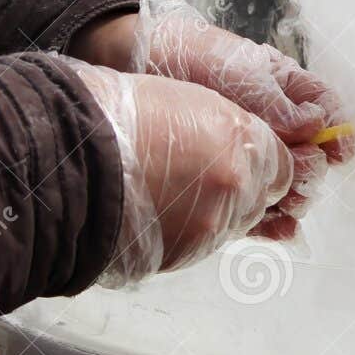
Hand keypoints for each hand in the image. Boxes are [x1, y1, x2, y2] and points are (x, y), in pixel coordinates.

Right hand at [63, 61, 294, 279]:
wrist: (70, 157)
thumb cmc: (118, 116)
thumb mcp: (187, 101)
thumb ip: (227, 130)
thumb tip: (238, 150)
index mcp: (241, 140)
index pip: (285, 165)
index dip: (269, 164)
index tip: (250, 162)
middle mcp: (236, 186)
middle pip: (265, 199)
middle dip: (247, 190)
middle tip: (209, 178)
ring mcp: (212, 225)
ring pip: (237, 224)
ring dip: (219, 212)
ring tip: (178, 195)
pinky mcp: (185, 252)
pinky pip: (204, 244)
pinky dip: (191, 231)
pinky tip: (163, 213)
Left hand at [69, 0, 352, 238]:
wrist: (139, 63)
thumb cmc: (195, 55)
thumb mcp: (244, 72)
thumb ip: (280, 102)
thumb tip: (317, 125)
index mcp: (286, 92)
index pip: (325, 114)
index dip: (337, 135)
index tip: (339, 153)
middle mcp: (274, 125)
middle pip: (309, 156)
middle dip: (310, 170)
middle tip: (300, 174)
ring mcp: (249, 152)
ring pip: (285, 182)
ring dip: (293, 197)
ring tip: (289, 204)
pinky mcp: (226, 178)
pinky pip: (255, 202)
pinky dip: (270, 220)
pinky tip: (281, 229)